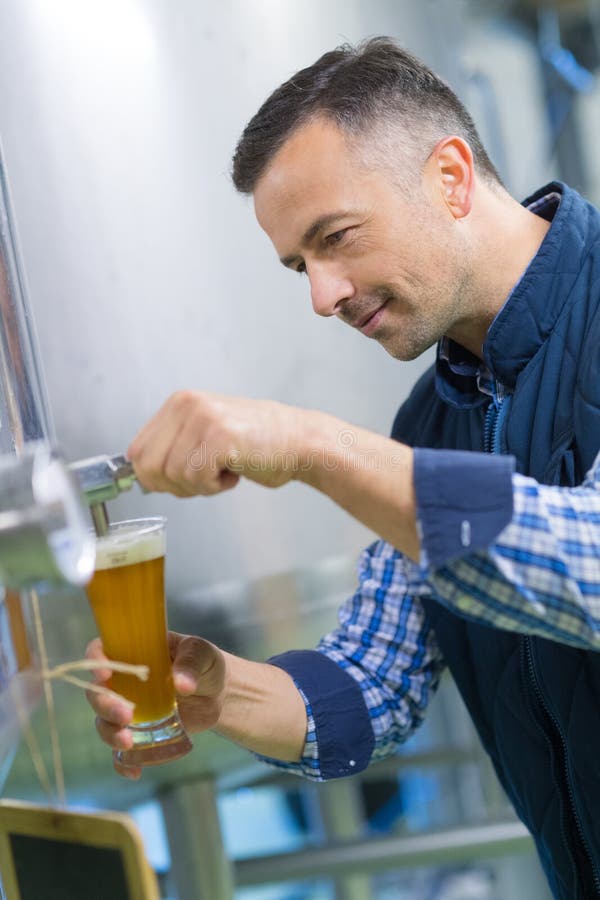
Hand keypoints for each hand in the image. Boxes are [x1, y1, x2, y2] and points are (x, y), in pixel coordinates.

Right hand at [85, 631, 226, 778]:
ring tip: (128, 743)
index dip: (95, 660)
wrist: (218, 692)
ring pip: (104, 723)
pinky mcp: (139, 733)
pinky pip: (122, 752)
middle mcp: (122, 682)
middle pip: (97, 692)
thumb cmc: (204, 663)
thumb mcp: (201, 654)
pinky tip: (134, 771)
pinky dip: (123, 763)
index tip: (105, 674)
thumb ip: (190, 664)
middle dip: (105, 705)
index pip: (101, 651)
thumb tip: (181, 684)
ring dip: (110, 734)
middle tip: (126, 715)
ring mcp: (129, 709)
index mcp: (132, 653)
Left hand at [127, 390, 323, 495]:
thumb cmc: (254, 445)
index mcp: (177, 403)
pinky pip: (197, 479)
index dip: (155, 478)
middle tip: (206, 477)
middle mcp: (186, 404)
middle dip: (175, 485)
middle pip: (148, 468)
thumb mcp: (201, 436)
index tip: (184, 478)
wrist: (298, 442)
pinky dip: (216, 486)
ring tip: (225, 468)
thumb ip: (171, 448)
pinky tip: (235, 471)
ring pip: (173, 477)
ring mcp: (202, 418)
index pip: (136, 453)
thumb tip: (137, 476)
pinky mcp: (219, 437)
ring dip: (200, 485)